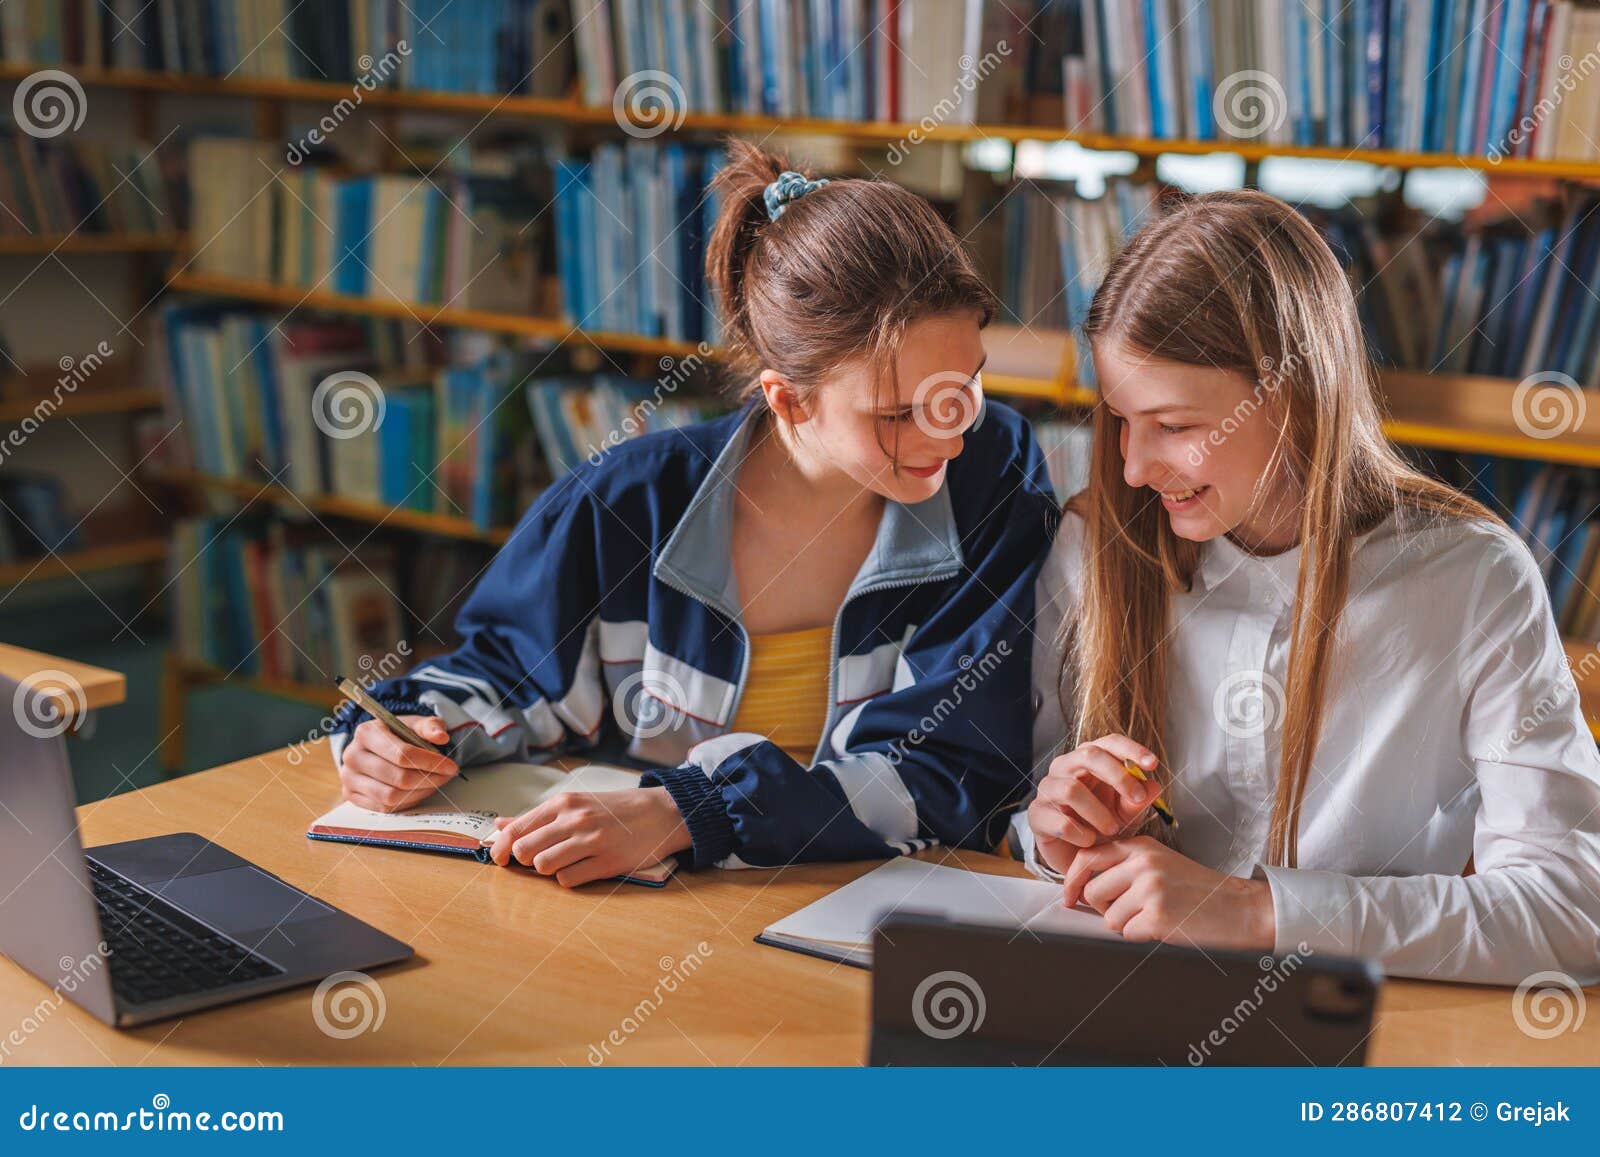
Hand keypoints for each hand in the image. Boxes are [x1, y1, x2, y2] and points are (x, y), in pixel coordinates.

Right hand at [338, 716, 459, 811]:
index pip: (402, 754)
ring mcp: (349, 778)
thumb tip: (442, 737)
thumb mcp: (414, 724)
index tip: (451, 766)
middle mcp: (352, 756)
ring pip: (391, 796)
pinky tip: (419, 791)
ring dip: (420, 792)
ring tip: (434, 783)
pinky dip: (407, 802)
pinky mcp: (351, 795)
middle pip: (398, 778)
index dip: (430, 762)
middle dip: (429, 779)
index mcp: (366, 733)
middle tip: (446, 776)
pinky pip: (384, 807)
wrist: (376, 747)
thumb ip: (430, 726)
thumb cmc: (398, 735)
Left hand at [483, 787, 691, 886]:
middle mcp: (574, 820)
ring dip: (547, 870)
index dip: (500, 849)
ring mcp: (591, 841)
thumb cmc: (613, 810)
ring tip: (562, 863)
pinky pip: (568, 880)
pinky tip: (580, 869)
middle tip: (537, 861)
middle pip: (525, 851)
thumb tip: (499, 825)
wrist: (659, 813)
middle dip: (525, 862)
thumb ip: (536, 817)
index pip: (516, 830)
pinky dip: (568, 879)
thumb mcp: (574, 804)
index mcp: (563, 804)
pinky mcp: (607, 863)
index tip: (500, 860)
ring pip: (544, 866)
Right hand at [1027, 733, 1165, 875]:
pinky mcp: (1036, 814)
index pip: (1108, 743)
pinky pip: (1062, 822)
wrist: (1075, 857)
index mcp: (1087, 759)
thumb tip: (1154, 786)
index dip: (1131, 749)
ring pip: (1072, 790)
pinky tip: (1089, 842)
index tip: (1153, 764)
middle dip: (1118, 776)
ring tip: (1112, 830)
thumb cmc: (1100, 826)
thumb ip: (1138, 800)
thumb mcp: (1125, 813)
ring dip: (1099, 813)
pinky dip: (1082, 835)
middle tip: (1136, 799)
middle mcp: (1064, 767)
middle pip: (1089, 755)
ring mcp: (1047, 789)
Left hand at [1062, 836, 1276, 950]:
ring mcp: (1150, 889)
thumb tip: (1081, 888)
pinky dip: (1141, 936)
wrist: (1239, 907)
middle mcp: (1142, 864)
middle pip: (1092, 892)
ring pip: (1108, 917)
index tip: (1068, 896)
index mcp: (1140, 847)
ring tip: (1152, 916)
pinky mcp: (1158, 916)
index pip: (1087, 857)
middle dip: (1102, 908)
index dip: (1071, 880)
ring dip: (1125, 924)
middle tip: (1127, 911)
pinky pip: (1127, 933)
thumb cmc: (1197, 889)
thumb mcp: (1159, 863)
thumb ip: (1123, 867)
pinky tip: (1163, 926)